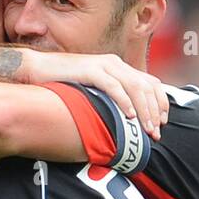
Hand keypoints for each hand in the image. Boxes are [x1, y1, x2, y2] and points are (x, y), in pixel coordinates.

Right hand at [24, 48, 168, 137]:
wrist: (36, 69)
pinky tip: (129, 117)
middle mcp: (114, 64)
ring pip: (134, 86)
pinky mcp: (90, 70)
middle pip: (145, 87)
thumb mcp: (91, 93)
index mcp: (117, 68)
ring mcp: (103, 65)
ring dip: (143, 110)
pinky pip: (113, 86)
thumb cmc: (62, 85)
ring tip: (146, 129)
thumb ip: (108, 101)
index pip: (149, 83)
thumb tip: (123, 123)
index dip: (159, 103)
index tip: (161, 123)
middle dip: (154, 112)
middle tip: (155, 133)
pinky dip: (124, 101)